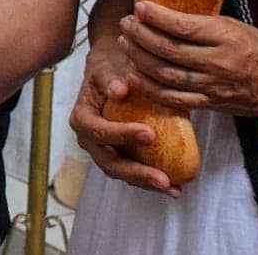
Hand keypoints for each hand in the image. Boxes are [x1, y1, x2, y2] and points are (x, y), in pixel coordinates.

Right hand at [69, 39, 179, 195]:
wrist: (111, 77)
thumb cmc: (108, 70)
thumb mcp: (104, 68)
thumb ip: (109, 78)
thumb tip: (120, 90)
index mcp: (82, 118)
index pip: (98, 131)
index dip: (121, 135)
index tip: (149, 134)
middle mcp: (90, 140)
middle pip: (109, 162)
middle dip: (137, 173)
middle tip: (163, 178)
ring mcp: (104, 152)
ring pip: (122, 173)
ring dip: (146, 183)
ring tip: (172, 188)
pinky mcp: (120, 158)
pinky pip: (134, 173)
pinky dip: (151, 181)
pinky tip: (174, 187)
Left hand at [118, 1, 257, 116]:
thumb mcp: (239, 27)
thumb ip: (205, 25)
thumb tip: (167, 16)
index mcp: (228, 38)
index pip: (183, 27)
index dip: (156, 17)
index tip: (140, 6)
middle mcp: (221, 63)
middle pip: (169, 50)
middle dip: (141, 35)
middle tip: (126, 23)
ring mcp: (216, 87)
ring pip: (166, 75)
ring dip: (140, 59)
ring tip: (126, 44)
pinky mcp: (213, 105)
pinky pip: (175, 99)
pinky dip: (151, 88)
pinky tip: (135, 75)